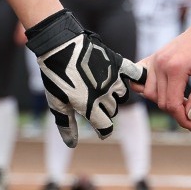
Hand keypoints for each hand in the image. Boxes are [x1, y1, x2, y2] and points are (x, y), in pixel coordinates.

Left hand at [25, 10, 146, 147]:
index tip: (100, 130)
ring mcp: (113, 79)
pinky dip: (135, 77)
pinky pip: (134, 74)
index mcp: (90, 107)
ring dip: (114, 95)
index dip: (103, 131)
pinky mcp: (117, 63)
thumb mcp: (57, 103)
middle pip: (112, 110)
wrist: (60, 45)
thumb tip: (72, 144)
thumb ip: (66, 124)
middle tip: (93, 101)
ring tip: (103, 88)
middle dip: (105, 110)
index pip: (105, 127)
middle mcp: (104, 95)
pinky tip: (127, 78)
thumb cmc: (55, 76)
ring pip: (122, 95)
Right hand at [142, 22, 190, 131]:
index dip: (183, 120)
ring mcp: (154, 60)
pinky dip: (152, 91)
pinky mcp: (153, 58)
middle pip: (162, 102)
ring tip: (187, 104)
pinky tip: (166, 95)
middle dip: (179, 114)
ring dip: (167, 104)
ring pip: (151, 94)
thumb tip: (190, 115)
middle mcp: (160, 64)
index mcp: (175, 68)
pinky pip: (144, 80)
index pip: (172, 104)